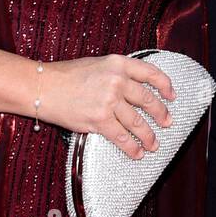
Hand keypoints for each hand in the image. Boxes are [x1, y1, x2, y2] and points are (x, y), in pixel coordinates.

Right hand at [40, 55, 176, 159]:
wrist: (43, 87)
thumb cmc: (66, 76)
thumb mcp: (97, 64)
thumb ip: (116, 73)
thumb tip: (134, 88)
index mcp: (118, 63)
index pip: (151, 73)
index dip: (165, 85)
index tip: (172, 95)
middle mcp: (117, 81)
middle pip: (148, 100)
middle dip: (161, 114)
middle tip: (167, 123)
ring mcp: (109, 101)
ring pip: (138, 122)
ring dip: (149, 136)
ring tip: (153, 144)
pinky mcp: (99, 120)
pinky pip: (122, 137)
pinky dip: (132, 147)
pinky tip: (137, 152)